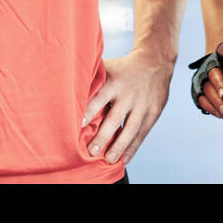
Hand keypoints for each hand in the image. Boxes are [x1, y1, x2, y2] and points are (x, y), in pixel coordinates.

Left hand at [81, 49, 172, 164]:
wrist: (155, 62)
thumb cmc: (124, 68)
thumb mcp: (108, 68)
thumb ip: (93, 80)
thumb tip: (67, 88)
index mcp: (114, 82)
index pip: (100, 98)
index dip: (90, 111)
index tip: (79, 126)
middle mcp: (129, 94)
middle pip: (115, 118)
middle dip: (103, 137)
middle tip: (92, 151)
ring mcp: (142, 105)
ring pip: (130, 129)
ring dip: (119, 147)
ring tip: (108, 160)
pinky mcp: (152, 113)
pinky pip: (142, 133)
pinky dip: (133, 147)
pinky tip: (124, 158)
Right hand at [195, 40, 222, 117]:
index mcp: (214, 61)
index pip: (214, 68)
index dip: (218, 81)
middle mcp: (205, 71)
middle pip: (209, 82)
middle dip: (217, 92)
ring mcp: (201, 83)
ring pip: (205, 93)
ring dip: (215, 103)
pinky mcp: (199, 94)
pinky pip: (202, 102)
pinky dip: (211, 109)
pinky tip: (220, 114)